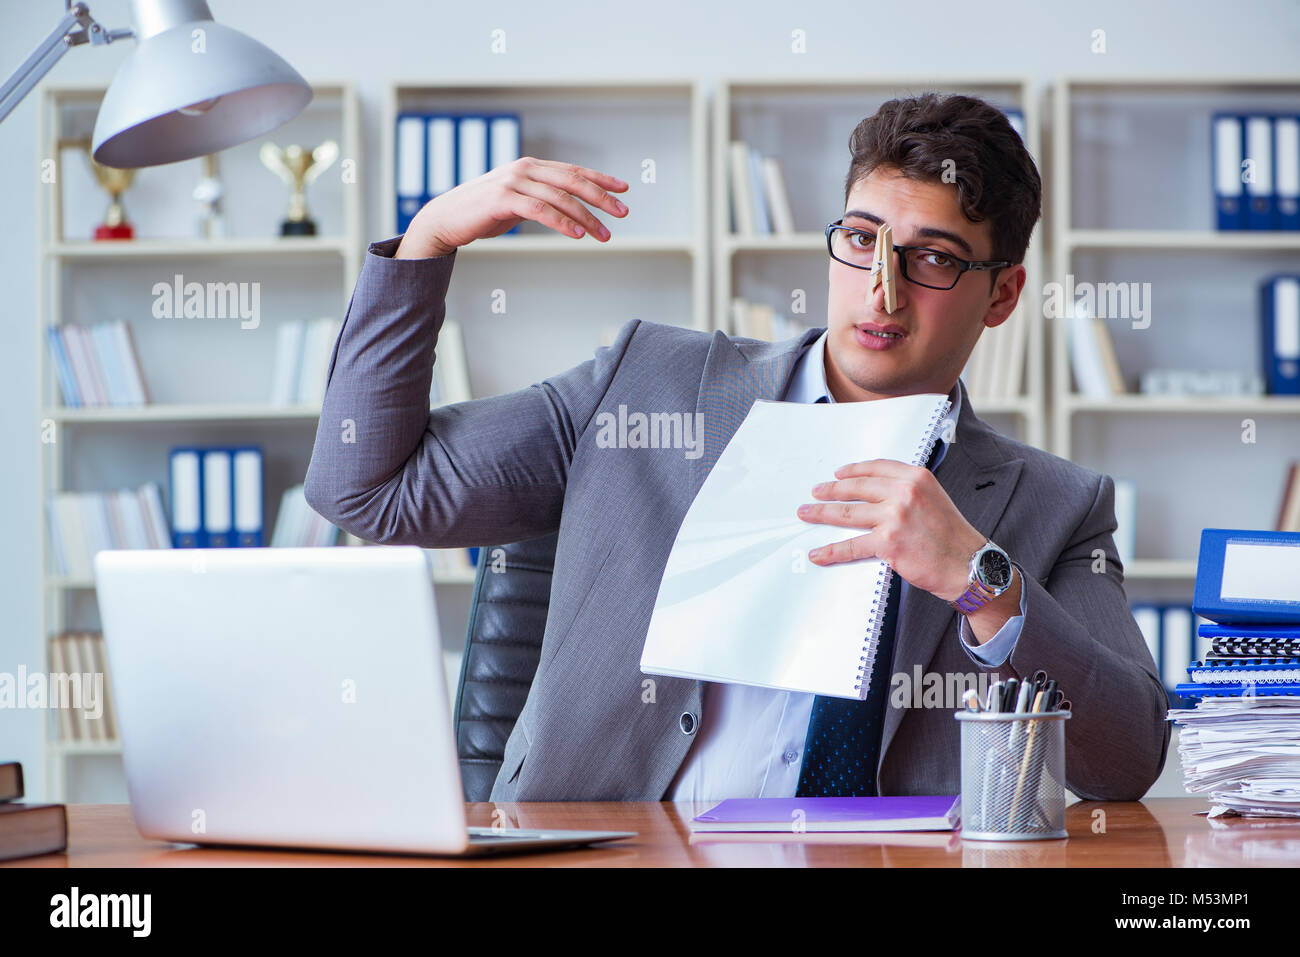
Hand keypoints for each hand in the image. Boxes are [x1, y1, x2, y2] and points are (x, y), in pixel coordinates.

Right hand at [395, 157, 628, 258]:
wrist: (446, 219)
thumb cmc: (482, 213)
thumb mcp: (516, 202)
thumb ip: (539, 199)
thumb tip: (565, 209)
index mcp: (531, 168)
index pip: (573, 171)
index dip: (600, 179)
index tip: (623, 188)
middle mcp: (525, 169)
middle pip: (573, 181)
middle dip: (602, 197)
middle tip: (623, 212)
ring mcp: (513, 182)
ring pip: (560, 198)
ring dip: (586, 217)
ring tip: (603, 234)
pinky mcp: (503, 199)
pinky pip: (540, 210)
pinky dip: (562, 222)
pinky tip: (577, 234)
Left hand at [795, 458, 985, 601]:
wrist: (969, 564)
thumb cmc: (952, 536)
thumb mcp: (935, 498)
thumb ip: (908, 491)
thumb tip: (877, 492)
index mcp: (916, 477)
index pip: (876, 468)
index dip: (852, 471)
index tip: (837, 474)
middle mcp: (904, 492)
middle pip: (856, 488)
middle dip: (831, 491)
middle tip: (815, 493)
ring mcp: (894, 517)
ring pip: (848, 513)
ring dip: (822, 513)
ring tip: (806, 514)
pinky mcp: (888, 543)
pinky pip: (851, 546)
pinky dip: (831, 551)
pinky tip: (818, 553)